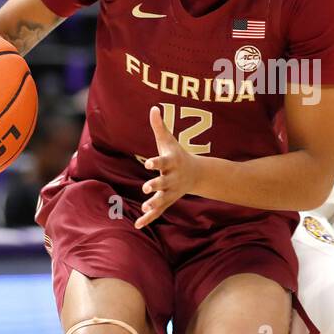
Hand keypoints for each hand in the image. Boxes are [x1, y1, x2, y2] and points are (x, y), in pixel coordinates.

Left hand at [135, 106, 200, 228]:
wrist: (196, 174)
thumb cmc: (177, 154)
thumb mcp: (169, 141)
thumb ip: (159, 127)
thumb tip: (153, 108)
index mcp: (171, 162)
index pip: (163, 161)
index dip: (156, 162)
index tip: (148, 162)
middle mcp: (172, 178)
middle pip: (164, 182)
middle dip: (156, 185)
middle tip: (147, 188)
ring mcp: (171, 191)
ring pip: (162, 199)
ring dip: (154, 204)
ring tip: (145, 207)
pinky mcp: (167, 201)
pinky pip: (158, 211)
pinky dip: (149, 218)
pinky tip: (138, 225)